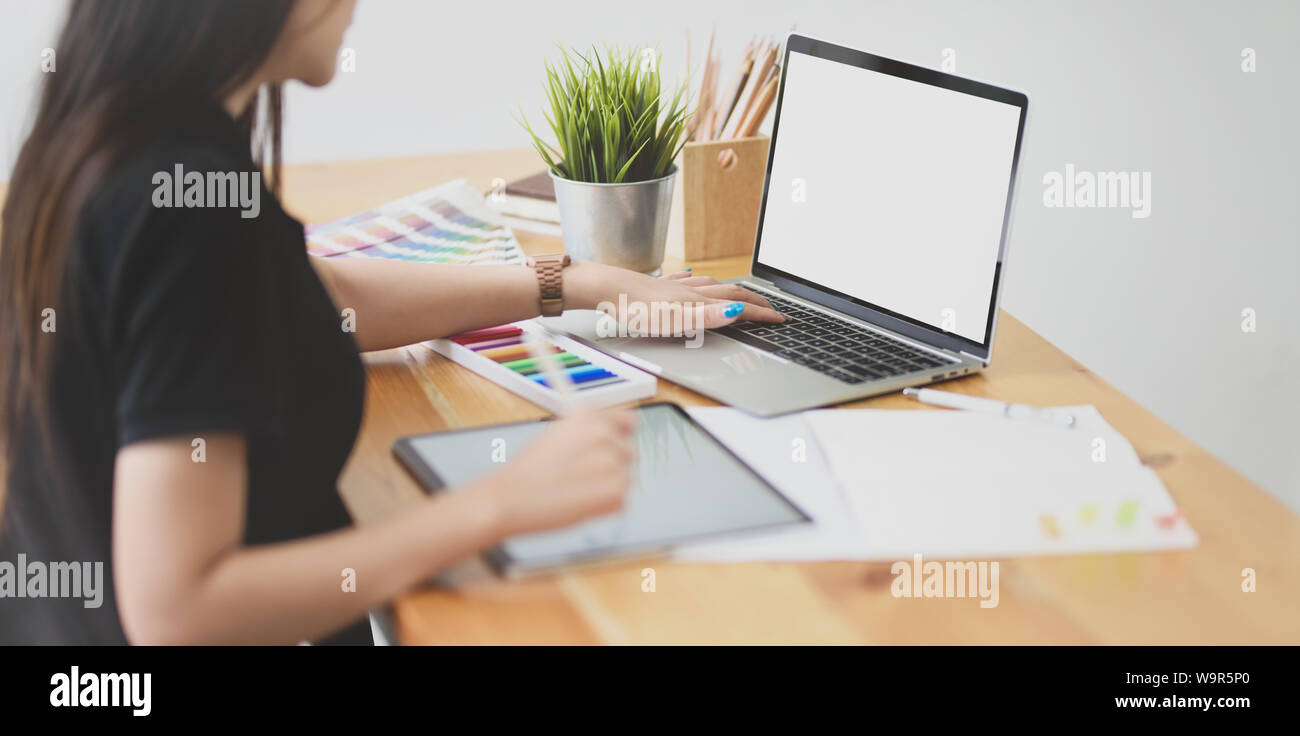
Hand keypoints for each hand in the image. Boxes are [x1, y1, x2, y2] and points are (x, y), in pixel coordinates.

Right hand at [472, 409, 635, 537]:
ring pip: (626, 477)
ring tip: (576, 491)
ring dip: (608, 486)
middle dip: (613, 465)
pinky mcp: (616, 492)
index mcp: (589, 417)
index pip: (628, 421)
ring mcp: (613, 463)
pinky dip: (605, 507)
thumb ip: (586, 434)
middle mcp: (605, 434)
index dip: (619, 437)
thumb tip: (609, 440)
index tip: (611, 449)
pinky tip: (579, 504)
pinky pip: (622, 501)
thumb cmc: (526, 472)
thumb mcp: (555, 435)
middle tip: (583, 478)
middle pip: (629, 452)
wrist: (510, 498)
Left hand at [564, 261, 784, 333]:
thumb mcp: (673, 320)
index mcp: (696, 300)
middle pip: (729, 291)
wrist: (604, 288)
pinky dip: (696, 280)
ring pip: (710, 284)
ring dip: (730, 289)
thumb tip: (737, 312)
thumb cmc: (634, 307)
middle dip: (753, 300)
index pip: (738, 304)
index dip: (761, 313)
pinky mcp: (657, 285)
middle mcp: (688, 290)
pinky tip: (691, 277)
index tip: (781, 318)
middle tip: (769, 308)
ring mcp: (673, 286)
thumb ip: (706, 317)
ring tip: (741, 294)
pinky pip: (684, 280)